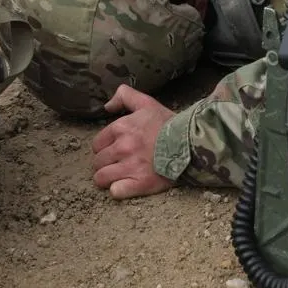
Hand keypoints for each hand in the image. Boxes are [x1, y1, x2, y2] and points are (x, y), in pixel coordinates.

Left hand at [92, 84, 176, 198]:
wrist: (190, 143)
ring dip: (108, 178)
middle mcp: (122, 147)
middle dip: (105, 163)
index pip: (96, 144)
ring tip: (119, 175)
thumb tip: (106, 106)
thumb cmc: (167, 123)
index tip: (114, 149)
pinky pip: (116, 192)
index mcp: (121, 128)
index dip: (104, 147)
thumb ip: (124, 96)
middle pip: (97, 162)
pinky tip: (126, 185)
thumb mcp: (146, 103)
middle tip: (118, 163)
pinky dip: (118, 190)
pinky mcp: (140, 184)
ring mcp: (130, 167)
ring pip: (101, 178)